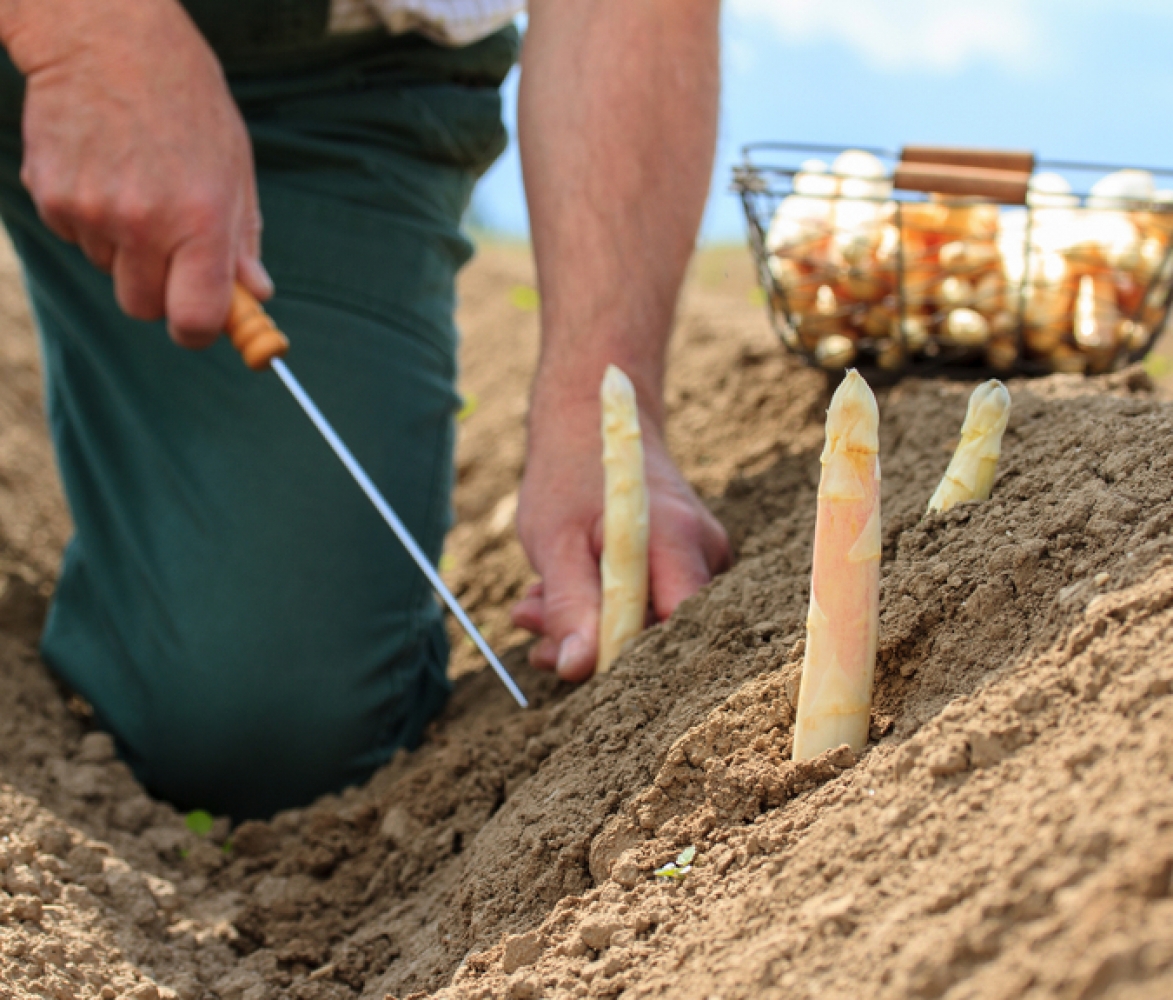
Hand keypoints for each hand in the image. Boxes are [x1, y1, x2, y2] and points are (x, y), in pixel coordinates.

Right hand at [2, 0, 270, 345]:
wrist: (106, 35)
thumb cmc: (185, 102)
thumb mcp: (235, 167)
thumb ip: (242, 238)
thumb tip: (254, 294)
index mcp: (201, 219)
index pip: (194, 319)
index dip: (199, 330)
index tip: (202, 322)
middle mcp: (144, 222)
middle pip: (143, 307)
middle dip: (160, 291)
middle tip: (170, 249)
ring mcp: (91, 210)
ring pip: (109, 269)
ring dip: (125, 248)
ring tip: (137, 185)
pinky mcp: (49, 194)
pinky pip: (75, 236)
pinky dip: (90, 218)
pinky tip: (104, 169)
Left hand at [511, 392, 728, 681]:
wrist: (594, 425)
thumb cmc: (570, 476)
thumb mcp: (555, 542)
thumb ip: (570, 605)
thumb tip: (576, 668)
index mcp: (679, 540)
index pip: (674, 628)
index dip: (626, 656)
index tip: (568, 657)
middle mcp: (706, 551)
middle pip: (663, 631)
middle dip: (592, 641)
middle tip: (530, 624)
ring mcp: (704, 558)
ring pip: (649, 622)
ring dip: (587, 624)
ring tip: (534, 602)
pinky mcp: (689, 565)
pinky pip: (649, 605)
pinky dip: (600, 608)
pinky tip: (563, 594)